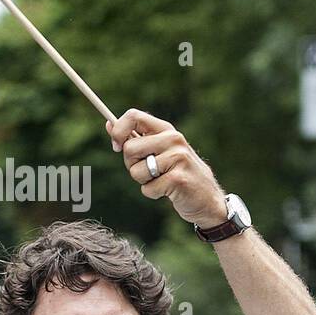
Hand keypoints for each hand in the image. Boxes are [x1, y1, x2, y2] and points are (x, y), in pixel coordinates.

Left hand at [106, 109, 227, 227]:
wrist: (206, 199)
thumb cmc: (177, 173)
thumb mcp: (158, 151)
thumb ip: (136, 138)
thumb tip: (109, 124)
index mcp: (166, 129)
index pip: (133, 115)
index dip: (119, 131)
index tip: (117, 146)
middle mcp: (173, 139)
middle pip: (129, 148)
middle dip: (131, 164)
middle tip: (149, 171)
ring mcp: (178, 158)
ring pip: (136, 171)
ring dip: (143, 181)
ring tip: (162, 180)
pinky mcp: (178, 178)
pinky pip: (147, 188)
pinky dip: (152, 193)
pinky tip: (168, 191)